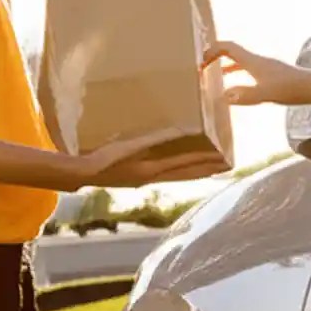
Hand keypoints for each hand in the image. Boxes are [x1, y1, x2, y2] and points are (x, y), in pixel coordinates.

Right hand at [76, 128, 230, 188]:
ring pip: (179, 176)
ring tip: (211, 167)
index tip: (224, 157)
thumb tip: (181, 131)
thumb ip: (155, 138)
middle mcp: (154, 178)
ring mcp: (146, 180)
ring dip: (196, 172)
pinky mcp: (139, 178)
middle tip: (226, 166)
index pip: (186, 165)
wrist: (84, 173)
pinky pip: (168, 175)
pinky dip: (180, 171)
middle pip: (188, 175)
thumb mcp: (130, 145)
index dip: (206, 161)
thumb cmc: (104, 158)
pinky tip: (179, 167)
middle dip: (207, 170)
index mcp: (153, 171)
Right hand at [202, 41, 308, 105]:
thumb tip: (223, 96)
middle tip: (203, 66)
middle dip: (216, 57)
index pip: (228, 47)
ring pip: (240, 61)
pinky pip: (249, 69)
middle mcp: (257, 60)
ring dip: (226, 65)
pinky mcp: (271, 74)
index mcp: (253, 61)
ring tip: (215, 75)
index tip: (201, 62)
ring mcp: (265, 66)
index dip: (212, 51)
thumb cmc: (289, 89)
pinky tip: (238, 86)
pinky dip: (238, 73)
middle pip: (232, 52)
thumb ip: (244, 96)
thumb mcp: (265, 94)